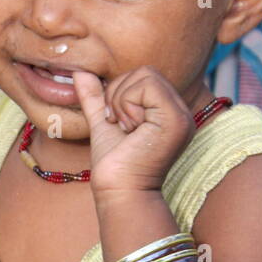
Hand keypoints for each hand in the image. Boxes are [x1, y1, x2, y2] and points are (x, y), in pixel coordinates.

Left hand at [72, 66, 194, 196]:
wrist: (118, 189)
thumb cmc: (113, 163)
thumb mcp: (102, 121)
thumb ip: (95, 97)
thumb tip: (80, 72)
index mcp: (167, 111)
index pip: (144, 75)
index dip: (121, 92)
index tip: (115, 121)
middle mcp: (180, 111)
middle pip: (145, 71)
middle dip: (119, 94)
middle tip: (118, 124)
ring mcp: (181, 115)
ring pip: (145, 75)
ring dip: (122, 101)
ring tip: (125, 128)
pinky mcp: (176, 119)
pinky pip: (147, 87)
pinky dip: (128, 105)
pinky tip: (131, 130)